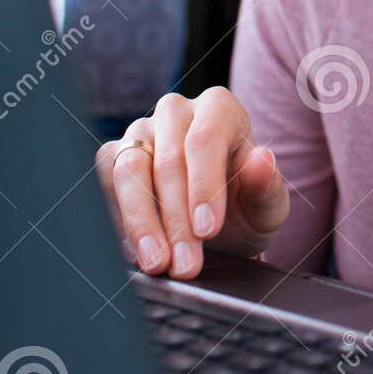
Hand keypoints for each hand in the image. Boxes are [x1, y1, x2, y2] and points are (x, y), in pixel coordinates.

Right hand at [95, 88, 289, 279]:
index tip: (207, 231)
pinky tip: (137, 251)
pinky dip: (120, 219)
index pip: (205, 139)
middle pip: (167, 161)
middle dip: (176, 220)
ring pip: (130, 171)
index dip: (204, 186)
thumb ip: (267, 185)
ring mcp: (141, 131)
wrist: (220, 227)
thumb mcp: (267, 206)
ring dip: (142, 223)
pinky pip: (105, 184)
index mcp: (220, 109)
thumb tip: (263, 159)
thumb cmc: (246, 207)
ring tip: (158, 263)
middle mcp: (176, 112)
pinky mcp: (114, 156)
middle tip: (185, 264)